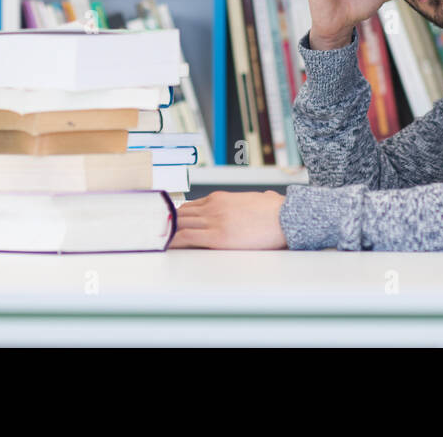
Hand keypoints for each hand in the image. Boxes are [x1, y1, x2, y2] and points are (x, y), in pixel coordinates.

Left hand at [168, 191, 288, 248]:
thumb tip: (268, 196)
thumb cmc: (276, 211)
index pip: (191, 206)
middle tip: (157, 231)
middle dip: (169, 224)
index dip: (178, 216)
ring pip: (181, 225)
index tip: (171, 222)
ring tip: (157, 239)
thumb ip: (257, 198)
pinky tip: (167, 245)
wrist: (285, 218)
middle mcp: (213, 206)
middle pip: (182, 214)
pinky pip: (187, 238)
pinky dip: (174, 241)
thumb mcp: (261, 198)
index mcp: (220, 197)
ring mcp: (214, 221)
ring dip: (168, 232)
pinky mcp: (217, 237)